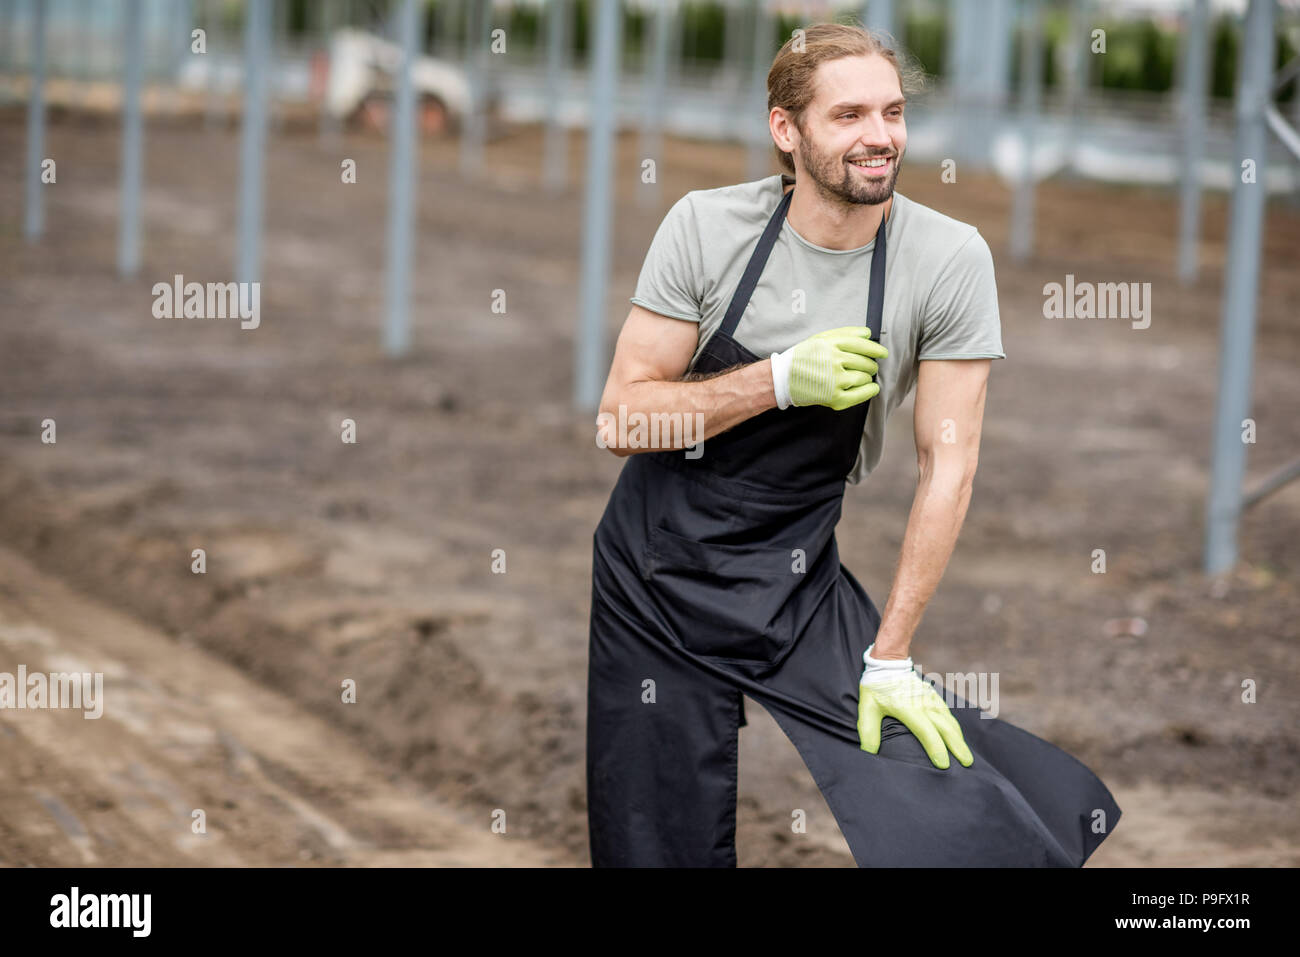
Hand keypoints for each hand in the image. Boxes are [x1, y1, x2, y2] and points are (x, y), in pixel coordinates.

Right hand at [770, 326, 887, 410]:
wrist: (782, 379)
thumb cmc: (802, 358)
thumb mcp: (819, 338)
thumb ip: (844, 333)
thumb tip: (868, 333)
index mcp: (830, 344)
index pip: (861, 344)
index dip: (875, 349)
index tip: (882, 353)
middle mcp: (833, 360)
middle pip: (865, 362)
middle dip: (870, 364)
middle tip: (868, 367)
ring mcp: (835, 380)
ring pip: (864, 377)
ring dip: (867, 377)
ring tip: (861, 376)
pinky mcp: (834, 397)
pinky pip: (861, 394)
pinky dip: (869, 390)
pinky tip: (871, 387)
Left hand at [857, 644, 973, 769]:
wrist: (887, 662)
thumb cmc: (875, 687)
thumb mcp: (866, 708)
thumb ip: (868, 731)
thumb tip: (870, 753)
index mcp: (908, 708)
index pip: (926, 731)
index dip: (936, 748)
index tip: (943, 764)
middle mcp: (924, 704)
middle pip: (946, 728)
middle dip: (958, 747)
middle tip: (967, 763)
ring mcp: (931, 700)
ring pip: (950, 721)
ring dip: (960, 738)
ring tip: (966, 756)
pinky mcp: (934, 697)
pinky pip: (948, 714)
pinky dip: (955, 728)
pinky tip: (958, 738)